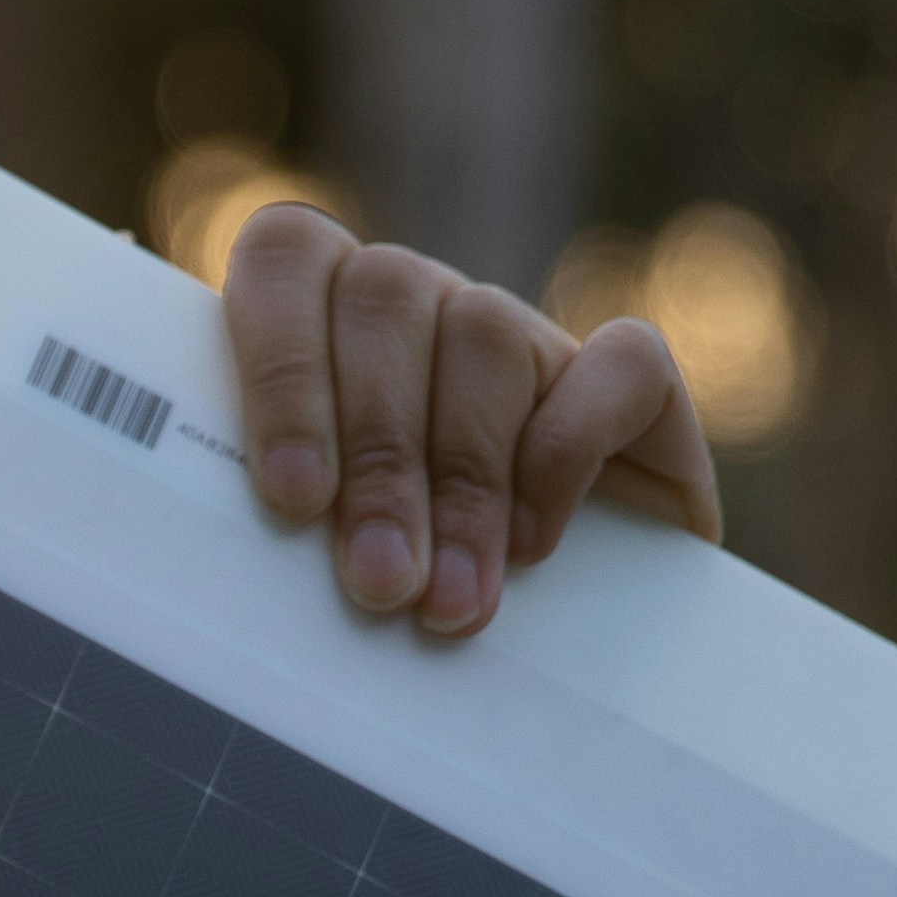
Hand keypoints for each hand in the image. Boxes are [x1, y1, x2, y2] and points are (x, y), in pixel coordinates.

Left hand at [220, 202, 719, 640]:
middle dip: (379, 458)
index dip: (283, 364)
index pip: (286, 255)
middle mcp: (423, 305)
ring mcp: (526, 333)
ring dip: (464, 481)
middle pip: (385, 302)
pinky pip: (619, 362)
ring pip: (486, 334)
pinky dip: (572, 449)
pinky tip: (535, 545)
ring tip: (450, 600)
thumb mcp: (316, 554)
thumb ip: (285, 520)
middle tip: (380, 584)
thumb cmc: (394, 594)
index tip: (292, 497)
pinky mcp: (634, 381)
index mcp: (321, 315)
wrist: (565, 642)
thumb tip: (263, 572)